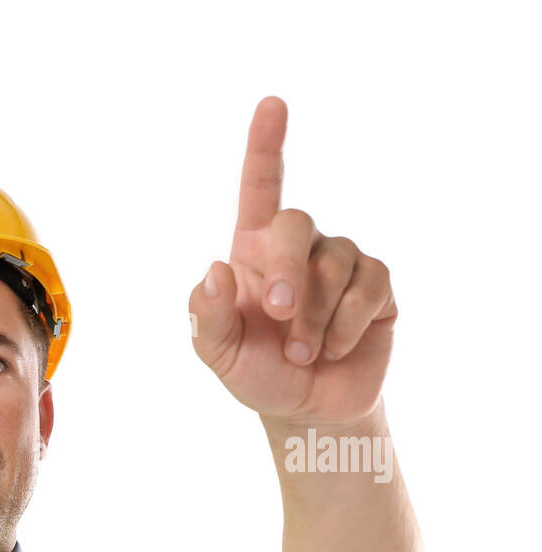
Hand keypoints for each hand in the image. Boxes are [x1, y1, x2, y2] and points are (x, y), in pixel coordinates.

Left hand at [190, 96, 397, 424]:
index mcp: (254, 252)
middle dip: (287, 269)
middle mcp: (300, 248)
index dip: (265, 147)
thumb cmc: (258, 375)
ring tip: (303, 354)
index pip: (260, 189)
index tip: (272, 104)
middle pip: (296, 223)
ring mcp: (341, 262)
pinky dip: (345, 326)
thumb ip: (208, 316)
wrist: (308, 412)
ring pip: (333, 264)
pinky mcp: (377, 286)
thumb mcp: (219, 354)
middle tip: (278, 315)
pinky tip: (333, 349)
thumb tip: (215, 270)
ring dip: (314, 318)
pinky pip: (368, 288)